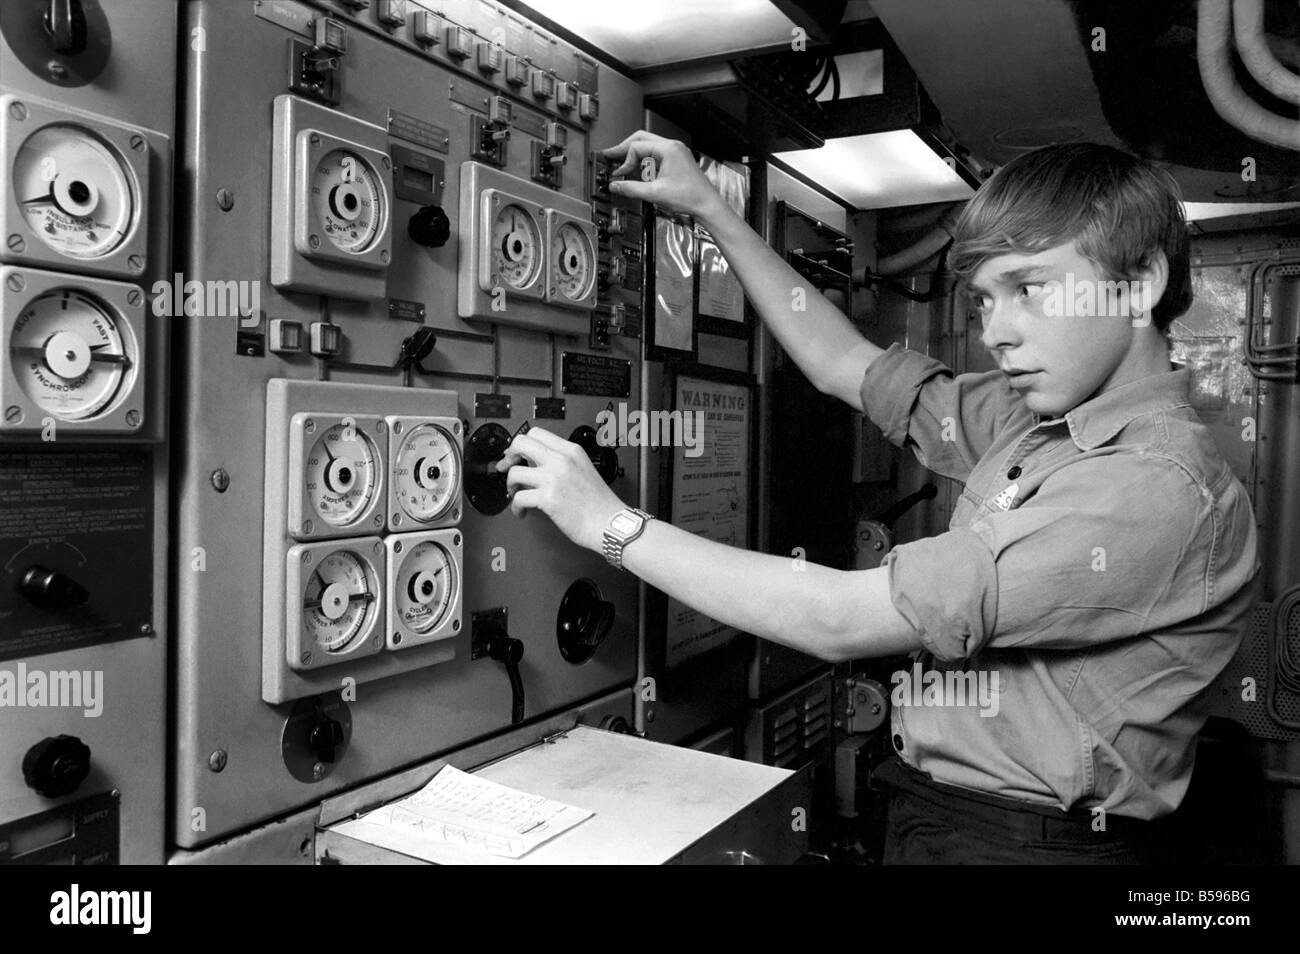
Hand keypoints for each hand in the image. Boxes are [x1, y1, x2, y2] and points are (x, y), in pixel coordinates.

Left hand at [495, 427, 624, 551]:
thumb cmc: (600, 504)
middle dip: (509, 456)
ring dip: (510, 485)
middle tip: (508, 468)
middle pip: (521, 443)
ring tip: (517, 494)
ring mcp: (554, 478)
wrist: (610, 524)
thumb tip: (535, 464)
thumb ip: (561, 463)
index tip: (517, 454)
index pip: (537, 433)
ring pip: (514, 472)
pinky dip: (515, 507)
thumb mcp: (583, 470)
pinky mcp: (548, 498)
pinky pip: (518, 498)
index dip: (521, 444)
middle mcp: (561, 460)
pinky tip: (522, 511)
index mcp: (571, 451)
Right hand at [603, 131, 730, 225]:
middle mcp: (673, 146)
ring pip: (649, 146)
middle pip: (641, 139)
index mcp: (668, 149)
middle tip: (611, 156)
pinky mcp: (677, 160)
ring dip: (636, 156)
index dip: (625, 161)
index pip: (637, 147)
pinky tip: (641, 173)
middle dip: (625, 149)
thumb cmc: (690, 196)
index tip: (620, 174)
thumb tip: (616, 185)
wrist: (707, 204)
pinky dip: (646, 162)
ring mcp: (676, 152)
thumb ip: (631, 188)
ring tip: (626, 168)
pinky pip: (657, 154)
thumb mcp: (654, 193)